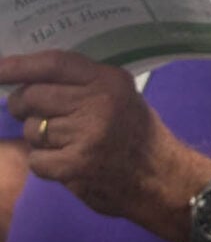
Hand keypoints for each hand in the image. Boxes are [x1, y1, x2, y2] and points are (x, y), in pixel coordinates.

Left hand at [0, 50, 199, 227]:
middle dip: (23, 106)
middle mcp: (98, 102)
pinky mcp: (76, 165)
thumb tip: (30, 80)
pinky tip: (64, 162)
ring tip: (64, 142)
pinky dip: (44, 162)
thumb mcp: (120, 95)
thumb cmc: (135, 132)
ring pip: (32, 129)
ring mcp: (87, 134)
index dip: (20, 65)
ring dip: (39, 138)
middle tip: (29, 112)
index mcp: (108, 80)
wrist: (160, 177)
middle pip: (34, 95)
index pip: (55, 64)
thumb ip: (82, 84)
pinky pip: (36, 159)